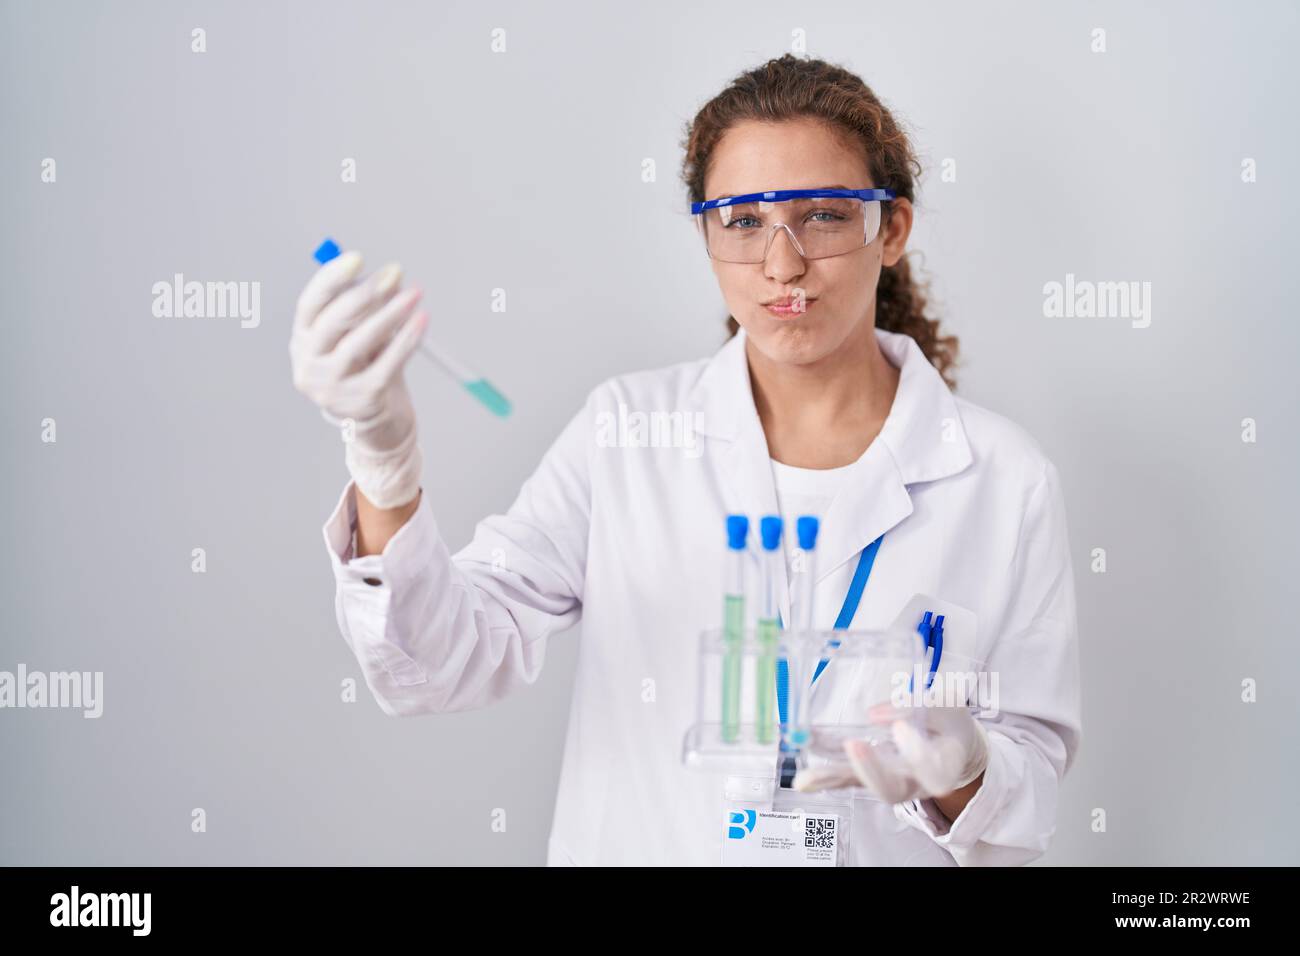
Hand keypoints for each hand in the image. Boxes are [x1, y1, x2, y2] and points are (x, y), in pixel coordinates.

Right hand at [289, 250, 427, 507]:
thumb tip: (393, 275)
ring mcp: (333, 387)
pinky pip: (387, 364)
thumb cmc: (367, 367)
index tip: (357, 258)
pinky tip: (422, 322)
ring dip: (391, 314)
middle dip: (366, 293)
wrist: (378, 422)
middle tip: (394, 273)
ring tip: (415, 295)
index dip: (331, 279)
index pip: (310, 305)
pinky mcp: (363, 401)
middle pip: (333, 322)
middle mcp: (310, 365)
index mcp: (303, 342)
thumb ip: (370, 307)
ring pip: (361, 342)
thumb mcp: (362, 335)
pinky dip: (407, 340)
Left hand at [793, 697, 989, 803]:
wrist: (953, 749)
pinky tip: (803, 781)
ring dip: (833, 780)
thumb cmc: (952, 726)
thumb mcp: (949, 707)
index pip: (933, 771)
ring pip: (862, 787)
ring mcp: (890, 782)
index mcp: (944, 766)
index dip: (917, 754)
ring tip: (806, 779)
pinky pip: (847, 779)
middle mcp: (915, 783)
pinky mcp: (870, 776)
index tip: (901, 728)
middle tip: (853, 744)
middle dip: (871, 771)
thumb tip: (874, 715)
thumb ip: (920, 706)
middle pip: (892, 790)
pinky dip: (825, 777)